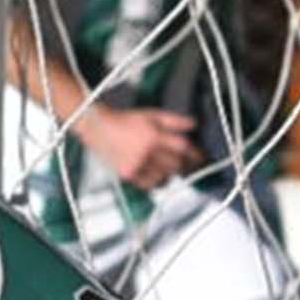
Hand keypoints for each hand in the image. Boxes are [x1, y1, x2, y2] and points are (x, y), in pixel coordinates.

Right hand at [75, 101, 200, 188]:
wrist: (99, 128)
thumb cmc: (124, 120)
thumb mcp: (152, 114)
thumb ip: (174, 120)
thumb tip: (193, 125)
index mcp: (153, 135)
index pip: (183, 148)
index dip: (196, 154)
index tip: (200, 157)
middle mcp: (146, 152)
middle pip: (176, 164)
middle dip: (186, 165)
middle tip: (190, 164)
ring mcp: (136, 165)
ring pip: (165, 176)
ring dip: (172, 173)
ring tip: (172, 168)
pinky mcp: (128, 174)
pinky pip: (150, 184)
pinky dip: (157, 181)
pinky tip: (158, 175)